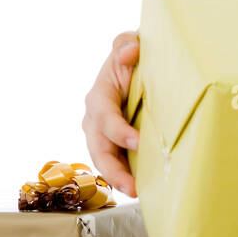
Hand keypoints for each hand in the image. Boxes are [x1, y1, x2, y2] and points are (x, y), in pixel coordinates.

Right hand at [81, 30, 140, 197]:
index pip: (106, 118)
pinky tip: (142, 188)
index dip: (120, 132)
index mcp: (99, 96)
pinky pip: (115, 162)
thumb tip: (129, 52)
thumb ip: (126, 43)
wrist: (135, 65)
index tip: (138, 142)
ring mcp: (102, 134)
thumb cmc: (132, 54)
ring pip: (104, 161)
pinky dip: (125, 176)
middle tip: (133, 186)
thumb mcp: (129, 43)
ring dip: (118, 180)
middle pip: (99, 149)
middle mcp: (95, 119)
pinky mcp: (113, 144)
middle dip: (114, 170)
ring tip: (137, 193)